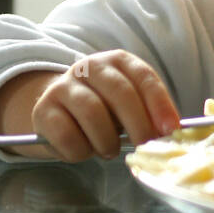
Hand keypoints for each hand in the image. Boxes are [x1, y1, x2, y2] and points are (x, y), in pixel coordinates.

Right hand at [31, 50, 180, 161]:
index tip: (170, 129)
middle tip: (144, 145)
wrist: (59, 112)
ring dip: (107, 140)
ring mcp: (64, 86)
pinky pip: (66, 134)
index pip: (144, 77)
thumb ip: (149, 114)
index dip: (160, 104)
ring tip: (110, 150)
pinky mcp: (43, 110)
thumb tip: (169, 132)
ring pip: (93, 113)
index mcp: (118, 62)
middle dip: (138, 124)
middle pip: (120, 92)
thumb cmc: (104, 110)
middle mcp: (90, 67)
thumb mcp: (129, 105)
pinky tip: (84, 150)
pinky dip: (80, 150)